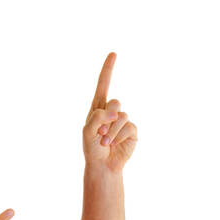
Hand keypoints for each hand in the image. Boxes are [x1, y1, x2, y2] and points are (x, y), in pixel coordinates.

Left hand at [83, 52, 137, 173]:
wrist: (102, 166)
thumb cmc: (92, 148)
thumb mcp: (88, 131)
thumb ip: (98, 117)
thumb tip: (116, 111)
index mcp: (98, 107)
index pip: (103, 84)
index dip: (108, 69)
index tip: (113, 53)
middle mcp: (112, 111)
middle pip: (115, 101)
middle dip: (108, 117)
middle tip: (101, 133)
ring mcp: (123, 120)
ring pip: (122, 116)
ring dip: (112, 131)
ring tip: (106, 142)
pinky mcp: (132, 131)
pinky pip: (129, 127)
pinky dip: (120, 137)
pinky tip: (115, 145)